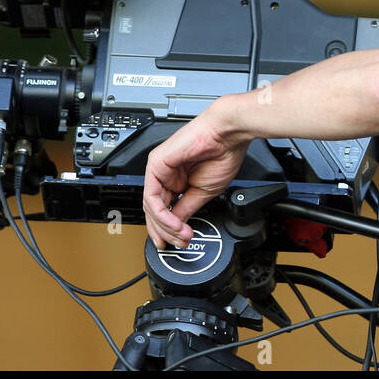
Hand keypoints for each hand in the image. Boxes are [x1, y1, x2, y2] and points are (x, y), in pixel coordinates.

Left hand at [143, 105, 249, 249]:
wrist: (227, 135)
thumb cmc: (223, 154)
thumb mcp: (205, 192)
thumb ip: (187, 208)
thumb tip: (178, 225)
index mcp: (177, 180)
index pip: (164, 209)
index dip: (168, 229)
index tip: (176, 242)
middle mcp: (165, 175)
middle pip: (154, 211)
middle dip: (164, 232)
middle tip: (176, 243)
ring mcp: (159, 170)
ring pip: (151, 207)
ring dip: (165, 226)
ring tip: (181, 233)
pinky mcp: (156, 165)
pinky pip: (152, 196)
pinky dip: (163, 214)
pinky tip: (175, 222)